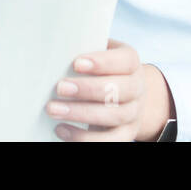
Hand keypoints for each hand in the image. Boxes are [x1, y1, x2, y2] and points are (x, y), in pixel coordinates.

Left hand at [47, 38, 173, 140]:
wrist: (127, 96)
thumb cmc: (101, 69)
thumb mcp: (98, 53)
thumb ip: (84, 48)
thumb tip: (53, 50)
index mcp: (131, 63)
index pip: (125, 60)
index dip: (102, 62)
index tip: (76, 63)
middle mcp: (137, 88)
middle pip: (120, 89)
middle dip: (88, 89)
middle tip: (60, 87)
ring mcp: (134, 113)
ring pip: (114, 116)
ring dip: (81, 113)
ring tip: (54, 109)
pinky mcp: (126, 134)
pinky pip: (110, 141)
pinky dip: (84, 137)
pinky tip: (61, 129)